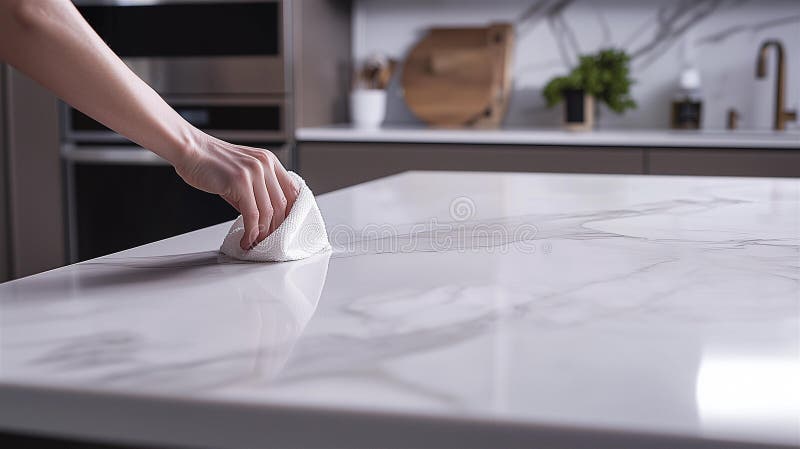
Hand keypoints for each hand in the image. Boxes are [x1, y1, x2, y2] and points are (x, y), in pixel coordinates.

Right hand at [174, 132, 298, 249]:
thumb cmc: (210, 162)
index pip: (292, 190)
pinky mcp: (240, 182)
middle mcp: (264, 164)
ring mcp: (253, 172)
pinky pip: (252, 214)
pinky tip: (246, 239)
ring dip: (263, 233)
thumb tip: (264, 218)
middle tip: (269, 240)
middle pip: (282, 204)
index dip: (291, 212)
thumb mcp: (241, 173)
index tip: (285, 227)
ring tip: (256, 243)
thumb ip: (256, 191)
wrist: (189, 150)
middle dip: (276, 227)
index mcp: (268, 160)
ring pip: (268, 211)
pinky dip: (251, 231)